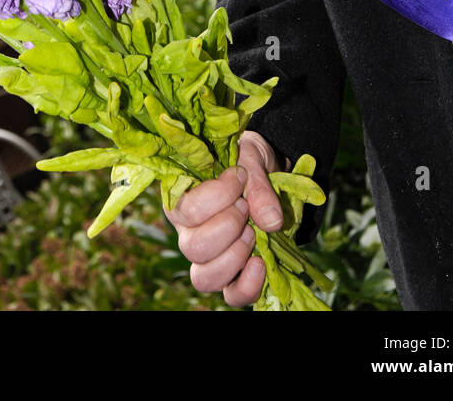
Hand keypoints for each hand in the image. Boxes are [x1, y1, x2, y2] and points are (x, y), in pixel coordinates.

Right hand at [164, 130, 290, 306]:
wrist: (263, 172)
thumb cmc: (246, 161)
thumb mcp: (251, 157)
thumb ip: (258, 183)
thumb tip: (271, 222)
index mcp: (181, 200)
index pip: (187, 209)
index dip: (218, 195)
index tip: (240, 175)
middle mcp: (187, 233)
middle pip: (193, 247)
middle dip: (228, 225)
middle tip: (245, 207)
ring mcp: (207, 258)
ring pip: (204, 277)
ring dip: (235, 256)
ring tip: (252, 232)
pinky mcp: (230, 275)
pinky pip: (231, 295)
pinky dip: (247, 285)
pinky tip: (260, 264)